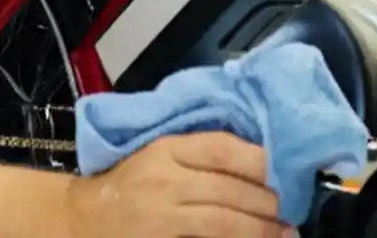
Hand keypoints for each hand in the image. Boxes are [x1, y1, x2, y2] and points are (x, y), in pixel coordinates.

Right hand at [64, 132, 289, 237]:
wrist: (82, 219)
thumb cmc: (128, 185)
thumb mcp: (157, 157)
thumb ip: (197, 155)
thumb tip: (260, 160)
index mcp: (165, 149)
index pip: (222, 148)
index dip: (260, 159)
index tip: (285, 169)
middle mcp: (164, 179)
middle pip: (230, 188)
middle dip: (269, 201)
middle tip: (293, 208)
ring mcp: (161, 215)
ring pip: (224, 221)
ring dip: (261, 229)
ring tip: (284, 232)